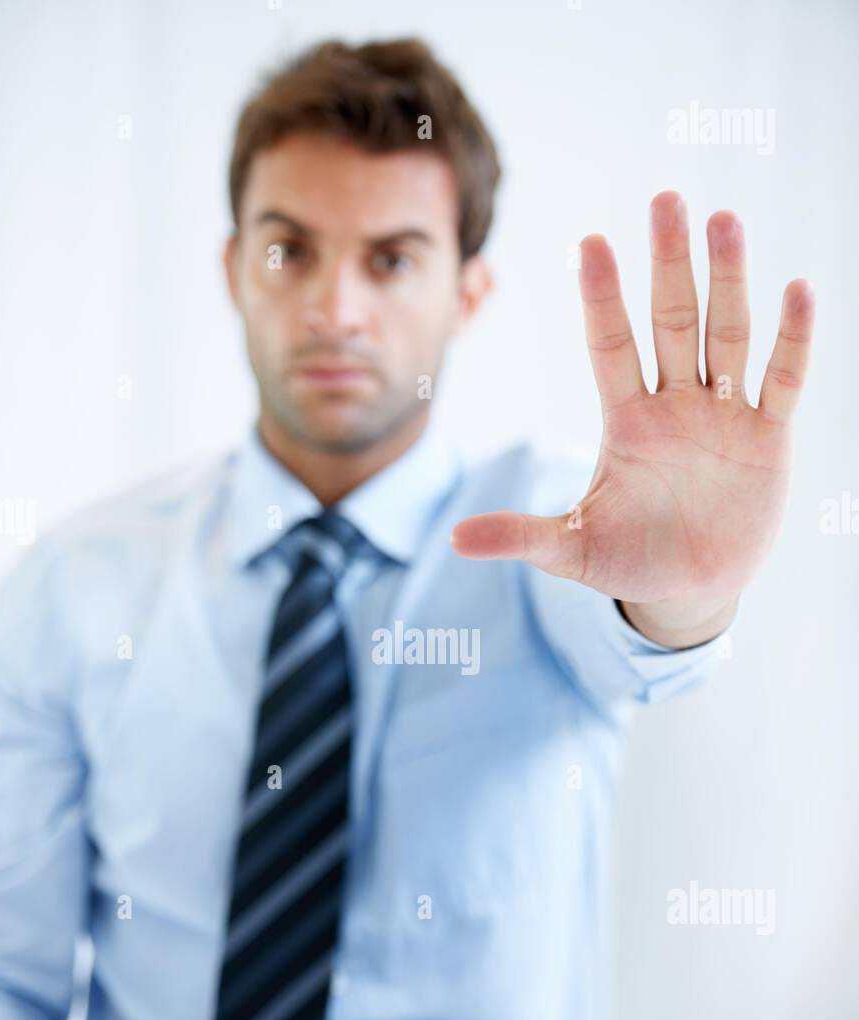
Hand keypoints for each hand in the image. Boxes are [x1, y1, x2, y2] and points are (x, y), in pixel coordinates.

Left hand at [450, 191, 813, 618]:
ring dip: (729, 281)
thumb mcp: (572, 551)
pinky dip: (792, 340)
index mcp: (626, 423)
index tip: (590, 242)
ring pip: (727, 336)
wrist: (689, 589)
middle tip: (666, 199)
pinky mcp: (766, 438)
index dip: (602, 298)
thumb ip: (522, 536)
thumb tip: (453, 540)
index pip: (610, 347)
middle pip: (673, 321)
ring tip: (725, 220)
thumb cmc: (629, 560)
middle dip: (670, 264)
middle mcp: (674, 405)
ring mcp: (722, 416)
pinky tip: (797, 289)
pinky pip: (782, 380)